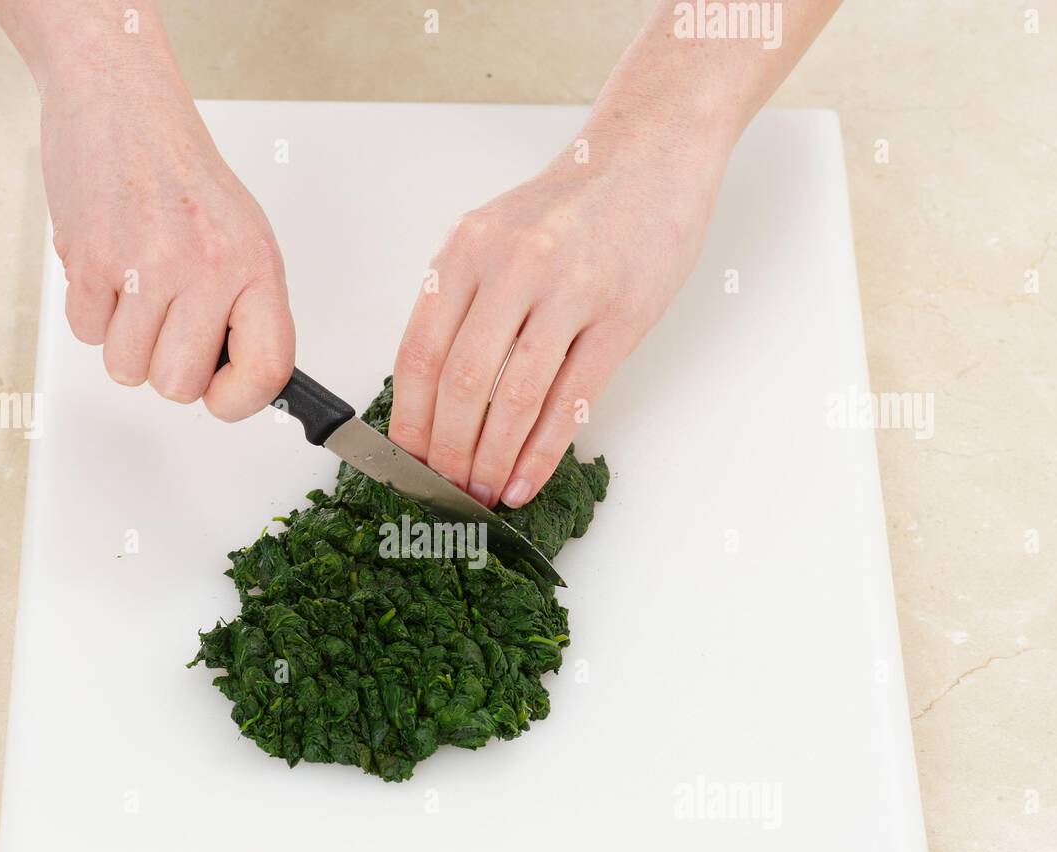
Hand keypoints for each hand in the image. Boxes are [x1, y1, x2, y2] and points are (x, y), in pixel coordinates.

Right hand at [41, 74, 293, 419]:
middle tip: (166, 319)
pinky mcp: (89, 259)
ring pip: (128, 369)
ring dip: (126, 343)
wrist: (121, 100)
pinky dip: (92, 313)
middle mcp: (205, 268)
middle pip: (180, 386)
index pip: (266, 369)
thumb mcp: (244, 239)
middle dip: (167, 366)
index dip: (240, 400)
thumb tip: (239, 381)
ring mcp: (145, 265)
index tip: (222, 396)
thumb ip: (246, 311)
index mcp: (254, 266)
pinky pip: (86, 334)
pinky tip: (108, 267)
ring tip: (136, 290)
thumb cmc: (181, 175)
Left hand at [390, 131, 725, 506]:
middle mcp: (512, 266)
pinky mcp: (621, 317)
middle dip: (447, 451)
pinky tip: (526, 481)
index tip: (404, 460)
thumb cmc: (573, 204)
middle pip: (462, 382)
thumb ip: (464, 301)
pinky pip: (571, 401)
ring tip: (483, 493)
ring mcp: (570, 291)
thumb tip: (434, 396)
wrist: (651, 154)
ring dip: (492, 460)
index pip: (420, 351)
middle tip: (443, 489)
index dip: (409, 419)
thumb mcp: (497, 234)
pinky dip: (542, 453)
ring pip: (514, 399)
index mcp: (468, 248)